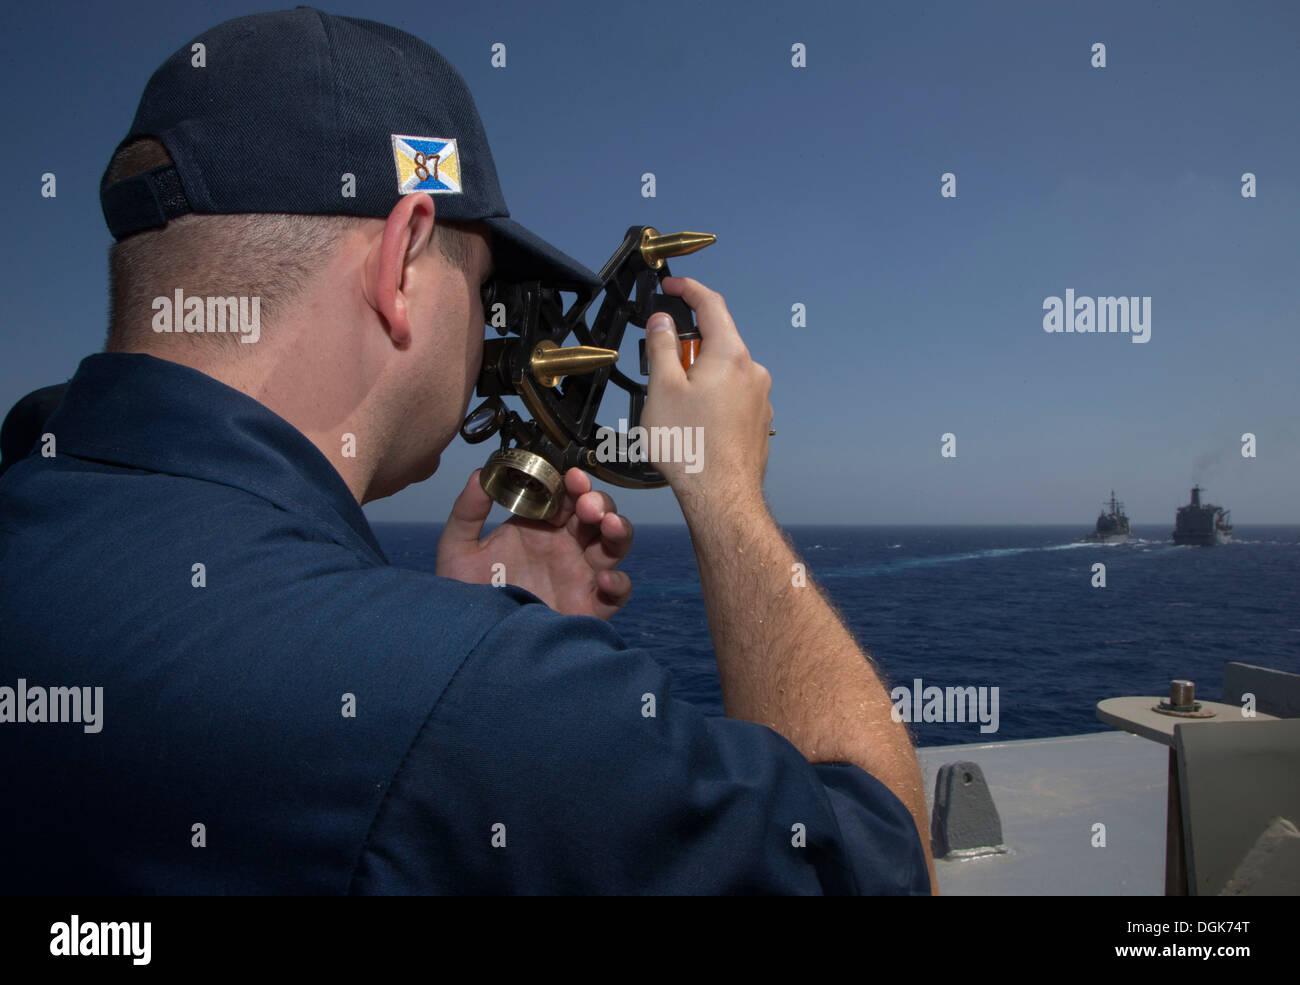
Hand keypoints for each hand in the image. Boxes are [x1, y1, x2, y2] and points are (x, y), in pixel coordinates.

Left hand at [435, 468, 633, 618]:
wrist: (471, 642)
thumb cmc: (465, 595)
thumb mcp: (458, 549)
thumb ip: (468, 511)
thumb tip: (480, 474)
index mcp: (539, 528)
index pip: (566, 497)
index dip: (574, 484)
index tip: (571, 478)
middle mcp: (565, 548)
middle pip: (597, 516)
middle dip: (599, 503)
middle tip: (587, 505)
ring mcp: (579, 576)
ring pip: (614, 546)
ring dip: (618, 530)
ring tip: (608, 525)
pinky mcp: (588, 607)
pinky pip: (617, 593)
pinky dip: (619, 582)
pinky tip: (605, 578)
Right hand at [642, 276, 772, 512]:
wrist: (721, 497)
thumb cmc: (690, 446)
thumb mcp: (661, 388)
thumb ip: (662, 347)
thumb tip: (663, 322)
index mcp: (730, 355)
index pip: (711, 304)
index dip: (689, 290)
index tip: (672, 287)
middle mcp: (752, 371)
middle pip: (717, 341)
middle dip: (688, 347)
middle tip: (660, 368)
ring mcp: (760, 398)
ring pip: (724, 372)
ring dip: (699, 377)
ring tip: (675, 408)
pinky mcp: (758, 422)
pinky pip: (732, 397)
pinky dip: (712, 399)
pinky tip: (694, 426)